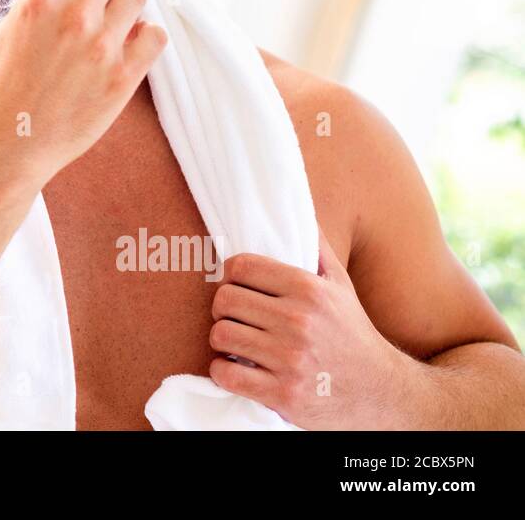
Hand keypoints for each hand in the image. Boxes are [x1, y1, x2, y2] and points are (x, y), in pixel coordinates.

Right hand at [0, 0, 167, 181]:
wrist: (7, 146)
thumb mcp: (7, 32)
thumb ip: (39, 0)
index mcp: (37, 0)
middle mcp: (73, 16)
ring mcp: (102, 46)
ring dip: (124, 2)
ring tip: (110, 21)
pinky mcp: (124, 76)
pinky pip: (155, 34)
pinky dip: (143, 36)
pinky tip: (126, 46)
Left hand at [208, 225, 407, 428]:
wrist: (383, 393)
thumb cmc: (353, 334)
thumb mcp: (341, 286)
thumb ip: (317, 249)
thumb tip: (297, 209)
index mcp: (309, 290)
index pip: (240, 267)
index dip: (230, 276)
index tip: (237, 287)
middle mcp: (298, 322)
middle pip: (224, 300)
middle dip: (224, 309)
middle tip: (235, 317)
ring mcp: (290, 360)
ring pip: (221, 335)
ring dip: (222, 340)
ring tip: (236, 342)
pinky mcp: (283, 394)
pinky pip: (226, 374)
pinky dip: (223, 372)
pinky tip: (236, 369)